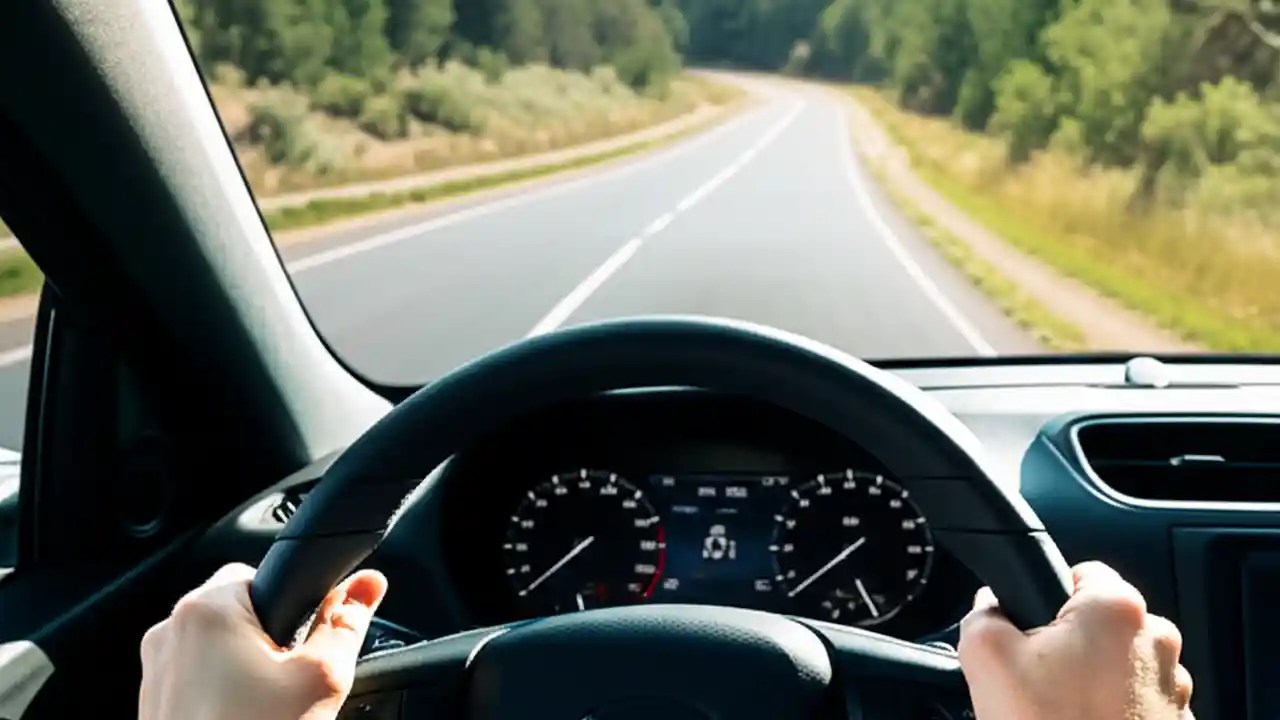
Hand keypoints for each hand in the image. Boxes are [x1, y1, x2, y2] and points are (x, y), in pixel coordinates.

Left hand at [140, 563, 387, 719]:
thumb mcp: (321, 679)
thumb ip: (347, 624)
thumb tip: (367, 586)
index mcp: (207, 609)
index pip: (266, 573)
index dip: (299, 606)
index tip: (312, 640)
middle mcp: (170, 632)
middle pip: (243, 614)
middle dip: (274, 643)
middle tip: (294, 685)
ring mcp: (155, 672)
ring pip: (221, 651)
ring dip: (249, 672)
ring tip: (269, 712)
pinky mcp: (153, 706)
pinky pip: (200, 682)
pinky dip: (226, 698)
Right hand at [958, 561, 1192, 719]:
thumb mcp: (985, 656)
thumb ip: (982, 612)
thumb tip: (990, 606)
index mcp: (1116, 609)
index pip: (1077, 572)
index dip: (1041, 600)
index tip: (1027, 632)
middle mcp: (1156, 642)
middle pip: (1095, 624)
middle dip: (1065, 647)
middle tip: (1035, 681)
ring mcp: (1172, 688)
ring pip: (1114, 666)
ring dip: (1088, 683)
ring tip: (1058, 715)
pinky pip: (1131, 705)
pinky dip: (1107, 714)